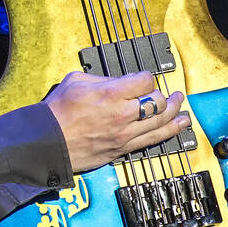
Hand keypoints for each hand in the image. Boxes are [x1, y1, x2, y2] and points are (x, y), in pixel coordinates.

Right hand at [45, 71, 188, 172]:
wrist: (47, 142)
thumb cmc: (56, 113)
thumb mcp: (75, 81)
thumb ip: (102, 78)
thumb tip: (118, 81)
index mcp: (109, 93)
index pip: (145, 81)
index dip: (146, 78)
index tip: (143, 79)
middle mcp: (121, 114)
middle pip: (157, 101)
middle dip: (163, 95)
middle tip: (168, 92)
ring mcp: (124, 134)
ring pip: (161, 121)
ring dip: (175, 111)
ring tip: (180, 104)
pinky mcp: (123, 148)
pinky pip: (154, 139)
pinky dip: (171, 131)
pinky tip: (180, 124)